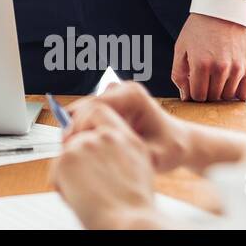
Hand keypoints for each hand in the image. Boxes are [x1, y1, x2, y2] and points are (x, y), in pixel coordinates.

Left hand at [51, 102, 156, 228]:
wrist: (131, 223)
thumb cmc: (136, 207)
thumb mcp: (140, 170)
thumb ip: (119, 153)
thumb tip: (101, 154)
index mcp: (127, 138)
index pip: (98, 110)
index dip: (85, 120)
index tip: (80, 133)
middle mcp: (105, 137)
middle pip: (77, 135)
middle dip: (74, 154)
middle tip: (81, 176)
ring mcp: (84, 145)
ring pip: (65, 153)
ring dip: (69, 173)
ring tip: (84, 193)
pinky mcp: (67, 159)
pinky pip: (55, 170)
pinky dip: (61, 185)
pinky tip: (76, 197)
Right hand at [68, 82, 191, 171]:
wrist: (178, 142)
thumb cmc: (171, 148)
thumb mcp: (156, 155)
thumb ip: (132, 154)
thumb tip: (107, 157)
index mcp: (132, 95)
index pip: (95, 105)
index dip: (79, 125)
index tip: (70, 145)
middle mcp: (121, 89)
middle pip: (85, 105)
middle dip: (73, 127)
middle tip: (66, 150)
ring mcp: (113, 94)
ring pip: (82, 110)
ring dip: (76, 128)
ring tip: (75, 150)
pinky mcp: (108, 102)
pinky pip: (86, 114)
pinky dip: (82, 129)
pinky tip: (85, 146)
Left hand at [171, 11, 245, 101]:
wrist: (223, 10)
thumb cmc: (198, 29)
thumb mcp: (181, 47)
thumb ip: (179, 74)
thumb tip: (185, 98)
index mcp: (200, 64)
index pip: (198, 96)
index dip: (194, 95)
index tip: (194, 87)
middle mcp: (220, 68)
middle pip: (213, 98)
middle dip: (206, 93)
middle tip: (205, 82)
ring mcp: (237, 68)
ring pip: (228, 97)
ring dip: (221, 93)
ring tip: (216, 80)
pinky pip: (245, 93)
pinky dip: (237, 93)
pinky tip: (230, 84)